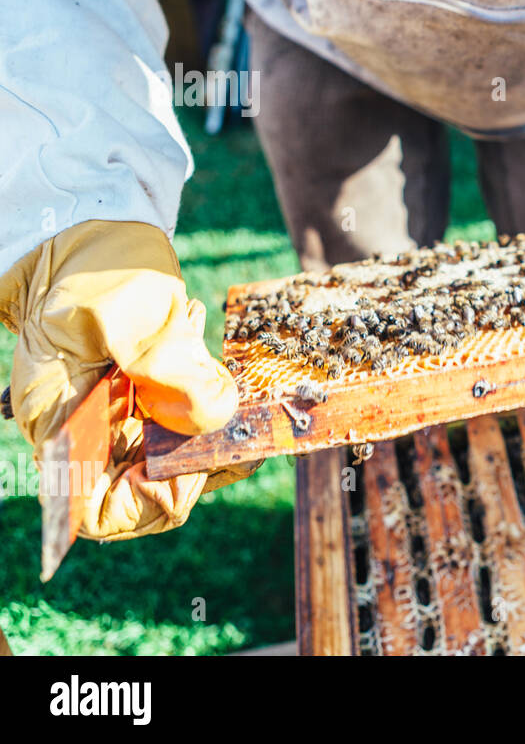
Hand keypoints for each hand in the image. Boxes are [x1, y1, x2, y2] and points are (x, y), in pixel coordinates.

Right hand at [0, 220, 245, 539]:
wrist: (95, 233)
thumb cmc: (96, 266)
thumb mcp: (129, 309)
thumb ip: (168, 366)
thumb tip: (216, 417)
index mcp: (61, 425)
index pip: (100, 510)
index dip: (155, 499)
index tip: (199, 458)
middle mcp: (88, 433)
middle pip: (151, 487)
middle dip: (203, 456)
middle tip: (244, 417)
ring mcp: (118, 417)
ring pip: (178, 456)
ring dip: (215, 425)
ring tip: (221, 373)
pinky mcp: (146, 398)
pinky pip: (188, 421)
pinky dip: (214, 400)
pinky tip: (213, 361)